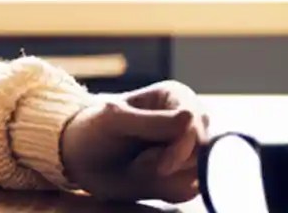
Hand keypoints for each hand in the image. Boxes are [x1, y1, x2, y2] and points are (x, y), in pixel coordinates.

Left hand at [60, 81, 210, 203]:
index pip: (197, 124)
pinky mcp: (186, 172)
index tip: (160, 165)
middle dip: (173, 165)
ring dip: (169, 180)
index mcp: (176, 96)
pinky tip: (146, 179)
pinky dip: (168, 191)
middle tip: (140, 164)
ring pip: (200, 173)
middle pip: (205, 152)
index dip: (181, 148)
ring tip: (139, 167)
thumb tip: (191, 117)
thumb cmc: (93, 131)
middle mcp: (191, 120)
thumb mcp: (114, 121)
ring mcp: (190, 147)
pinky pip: (190, 189)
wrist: (81, 160)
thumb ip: (151, 121)